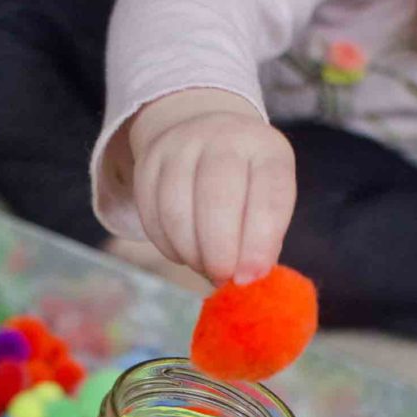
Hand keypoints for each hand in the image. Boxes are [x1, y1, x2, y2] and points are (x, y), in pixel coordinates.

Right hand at [129, 88, 295, 284]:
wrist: (206, 137)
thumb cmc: (247, 185)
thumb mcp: (268, 201)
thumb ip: (263, 241)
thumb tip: (245, 280)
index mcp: (266, 150)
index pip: (268, 195)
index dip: (259, 243)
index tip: (249, 277)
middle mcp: (224, 138)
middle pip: (217, 198)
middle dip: (219, 251)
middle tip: (222, 277)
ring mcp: (181, 146)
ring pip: (176, 209)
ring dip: (190, 252)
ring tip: (204, 267)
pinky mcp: (148, 163)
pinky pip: (152, 214)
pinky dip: (168, 245)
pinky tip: (184, 254)